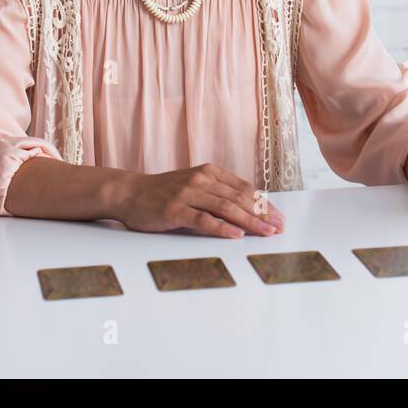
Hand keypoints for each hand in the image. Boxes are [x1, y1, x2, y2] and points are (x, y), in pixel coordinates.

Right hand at [115, 163, 284, 238]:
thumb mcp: (193, 185)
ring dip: (249, 222)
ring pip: (226, 208)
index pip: (244, 188)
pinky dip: (221, 228)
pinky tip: (235, 235)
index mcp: (209, 172)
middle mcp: (201, 180)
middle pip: (239, 198)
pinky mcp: (175, 210)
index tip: (278, 217)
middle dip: (262, 214)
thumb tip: (246, 209)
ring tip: (265, 232)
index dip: (264, 203)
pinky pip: (203, 220)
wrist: (128, 192)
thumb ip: (216, 192)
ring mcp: (187, 194)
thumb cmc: (162, 193)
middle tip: (279, 227)